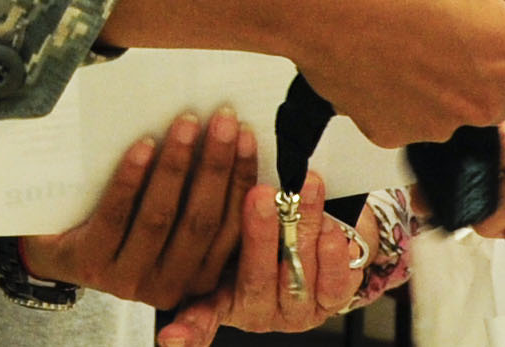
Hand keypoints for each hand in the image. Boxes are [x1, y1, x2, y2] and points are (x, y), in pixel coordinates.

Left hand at [19, 109, 255, 310]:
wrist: (58, 246)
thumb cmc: (127, 223)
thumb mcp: (172, 223)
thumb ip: (201, 198)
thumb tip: (232, 139)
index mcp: (199, 277)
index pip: (232, 226)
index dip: (242, 178)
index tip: (248, 135)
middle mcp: (169, 286)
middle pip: (201, 221)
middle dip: (216, 165)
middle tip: (224, 119)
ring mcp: (128, 280)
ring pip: (160, 217)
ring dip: (177, 165)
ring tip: (186, 123)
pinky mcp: (92, 265)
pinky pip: (117, 215)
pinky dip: (132, 178)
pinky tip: (143, 145)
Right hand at [154, 175, 368, 346]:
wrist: (318, 228)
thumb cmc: (269, 222)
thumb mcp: (233, 219)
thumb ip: (221, 212)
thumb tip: (202, 174)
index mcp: (220, 294)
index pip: (197, 317)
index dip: (184, 331)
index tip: (172, 337)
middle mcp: (253, 308)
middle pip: (254, 278)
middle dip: (260, 234)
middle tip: (260, 196)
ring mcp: (291, 309)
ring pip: (296, 274)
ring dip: (303, 226)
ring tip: (304, 189)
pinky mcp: (328, 304)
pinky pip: (332, 285)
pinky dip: (332, 256)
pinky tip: (329, 232)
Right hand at [289, 0, 504, 146]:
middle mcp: (481, 99)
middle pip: (499, 99)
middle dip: (480, 73)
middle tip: (443, 33)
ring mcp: (436, 123)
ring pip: (451, 111)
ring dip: (438, 88)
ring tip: (400, 42)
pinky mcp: (392, 134)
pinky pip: (407, 119)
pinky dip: (396, 100)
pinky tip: (374, 61)